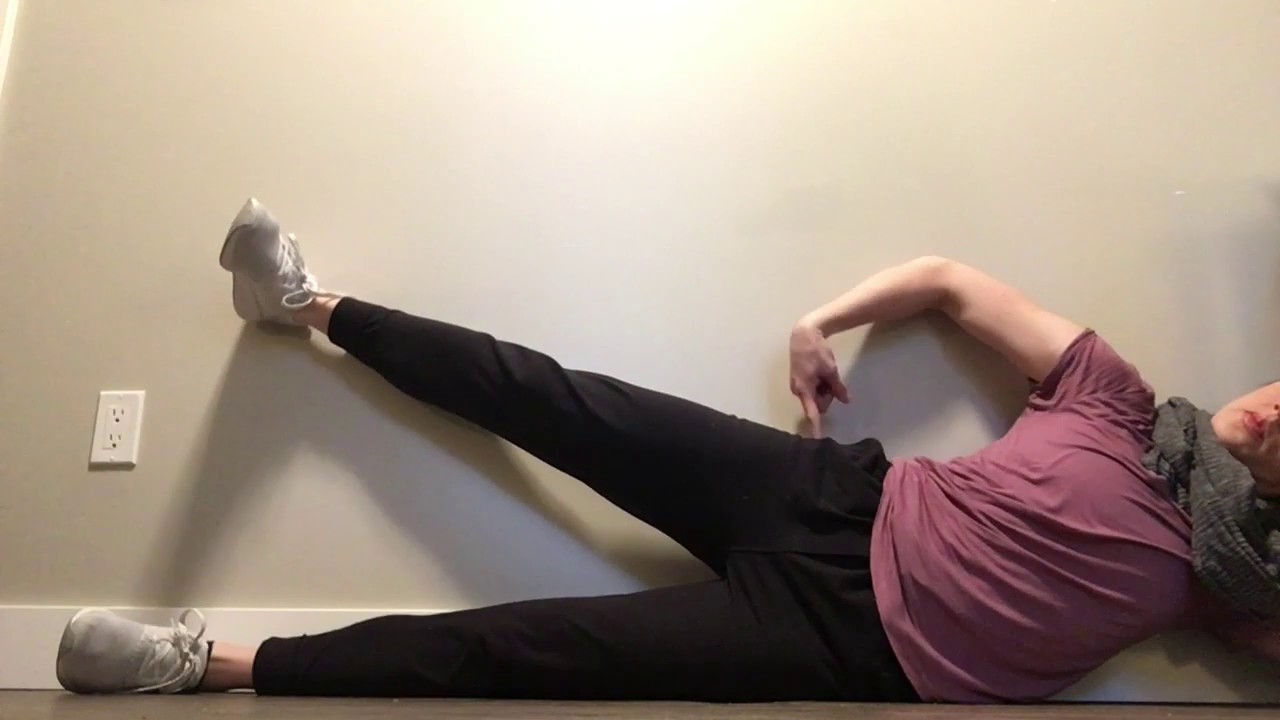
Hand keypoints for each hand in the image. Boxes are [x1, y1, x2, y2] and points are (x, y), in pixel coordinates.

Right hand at [789, 319, 848, 436]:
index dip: (816, 426)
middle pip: (817, 404)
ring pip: (815, 397)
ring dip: (824, 389)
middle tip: (831, 379)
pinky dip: (819, 385)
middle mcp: (798, 391)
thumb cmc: (816, 351)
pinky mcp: (799, 381)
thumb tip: (846, 400)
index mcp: (804, 389)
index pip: (812, 413)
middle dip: (827, 396)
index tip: (817, 440)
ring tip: (825, 372)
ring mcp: (798, 386)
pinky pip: (812, 390)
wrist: (803, 335)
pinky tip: (821, 372)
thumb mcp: (831, 370)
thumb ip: (837, 387)